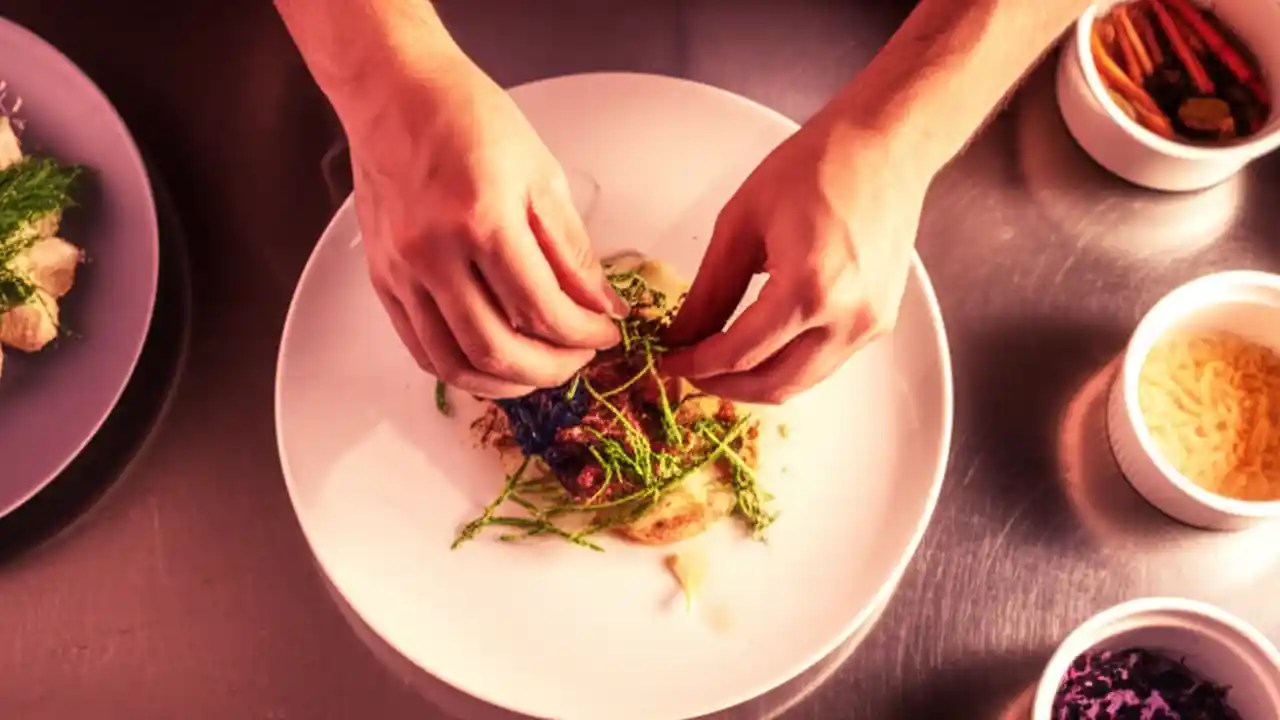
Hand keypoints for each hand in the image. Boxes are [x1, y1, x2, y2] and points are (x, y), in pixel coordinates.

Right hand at [348, 62, 625, 397]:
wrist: (394, 92)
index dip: (583, 334)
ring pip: (454, 363)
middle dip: (551, 369)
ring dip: (506, 382)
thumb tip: (600, 304)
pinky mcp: (383, 280)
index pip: (541, 310)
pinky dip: (461, 369)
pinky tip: (491, 363)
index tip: (605, 332)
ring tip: (539, 369)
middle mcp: (433, 253)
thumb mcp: (541, 175)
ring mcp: (402, 271)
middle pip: (496, 350)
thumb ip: (572, 250)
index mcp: (481, 220)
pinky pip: (421, 349)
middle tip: (579, 358)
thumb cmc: (466, 118)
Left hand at [662, 110, 930, 403]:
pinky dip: (786, 364)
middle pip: (773, 385)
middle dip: (723, 386)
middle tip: (689, 370)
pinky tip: (760, 344)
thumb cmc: (815, 167)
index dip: (696, 365)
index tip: (668, 362)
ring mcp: (869, 326)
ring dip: (755, 382)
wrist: (885, 146)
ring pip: (801, 383)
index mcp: (808, 290)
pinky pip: (824, 362)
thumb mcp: (742, 223)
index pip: (740, 354)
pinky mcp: (880, 322)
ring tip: (719, 362)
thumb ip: (709, 289)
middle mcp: (846, 319)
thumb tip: (682, 334)